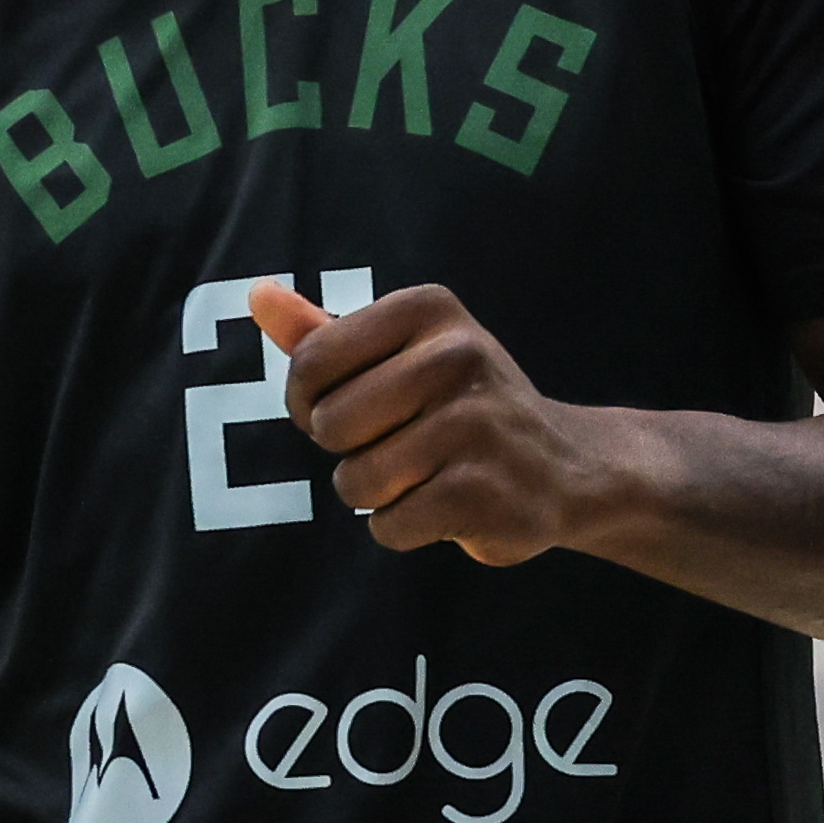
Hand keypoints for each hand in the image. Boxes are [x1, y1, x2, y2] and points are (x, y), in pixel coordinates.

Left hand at [250, 279, 626, 567]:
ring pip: (355, 481)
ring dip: (377, 493)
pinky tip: (446, 506)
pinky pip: (388, 525)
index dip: (310, 403)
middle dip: (351, 450)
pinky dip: (403, 527)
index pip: (311, 363)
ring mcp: (475, 425)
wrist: (566, 466)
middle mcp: (458, 356)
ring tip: (426, 475)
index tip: (350, 410)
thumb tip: (257, 295)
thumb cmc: (463, 408)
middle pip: (331, 425)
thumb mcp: (402, 355)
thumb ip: (323, 332)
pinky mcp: (483, 492)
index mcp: (428, 309)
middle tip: (404, 444)